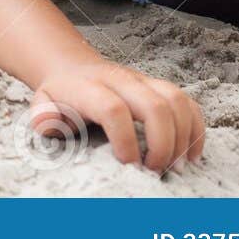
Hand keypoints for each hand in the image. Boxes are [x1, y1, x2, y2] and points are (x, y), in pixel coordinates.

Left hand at [32, 61, 203, 171]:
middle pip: (155, 104)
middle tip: (154, 171)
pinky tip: (191, 155)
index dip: (125, 140)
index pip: (113, 109)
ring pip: (177, 101)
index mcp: (91, 88)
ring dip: (183, 137)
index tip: (128, 165)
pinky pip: (188, 103)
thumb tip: (51, 123)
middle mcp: (122, 81)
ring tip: (176, 167)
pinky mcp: (160, 88)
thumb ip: (43, 117)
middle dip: (162, 143)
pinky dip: (196, 129)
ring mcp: (144, 82)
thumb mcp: (42, 104)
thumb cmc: (61, 95)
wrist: (74, 68)